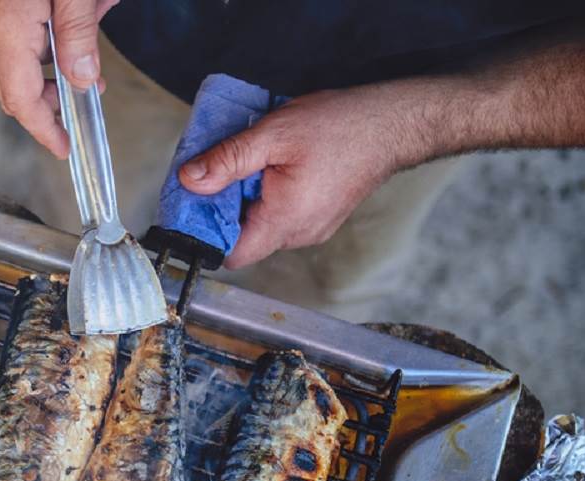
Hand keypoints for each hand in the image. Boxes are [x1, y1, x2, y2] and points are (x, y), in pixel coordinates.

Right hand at [0, 0, 118, 157]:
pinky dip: (28, 48)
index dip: (45, 130)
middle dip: (48, 102)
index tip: (63, 147)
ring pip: (6, 69)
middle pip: (12, 91)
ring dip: (40, 73)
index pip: (22, 101)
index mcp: (3, 29)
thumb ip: (79, 32)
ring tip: (76, 56)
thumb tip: (83, 78)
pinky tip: (54, 29)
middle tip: (84, 94)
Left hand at [178, 86, 419, 268]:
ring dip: (247, 201)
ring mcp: (313, 229)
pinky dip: (268, 198)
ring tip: (251, 165)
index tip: (194, 205)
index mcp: (285, 221)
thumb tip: (189, 180)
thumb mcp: (273, 134)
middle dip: (225, 210)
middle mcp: (300, 234)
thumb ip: (227, 160)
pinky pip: (282, 217)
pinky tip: (272, 168)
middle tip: (220, 172)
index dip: (207, 233)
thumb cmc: (341, 125)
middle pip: (243, 239)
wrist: (395, 122)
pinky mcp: (320, 217)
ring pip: (262, 227)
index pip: (230, 254)